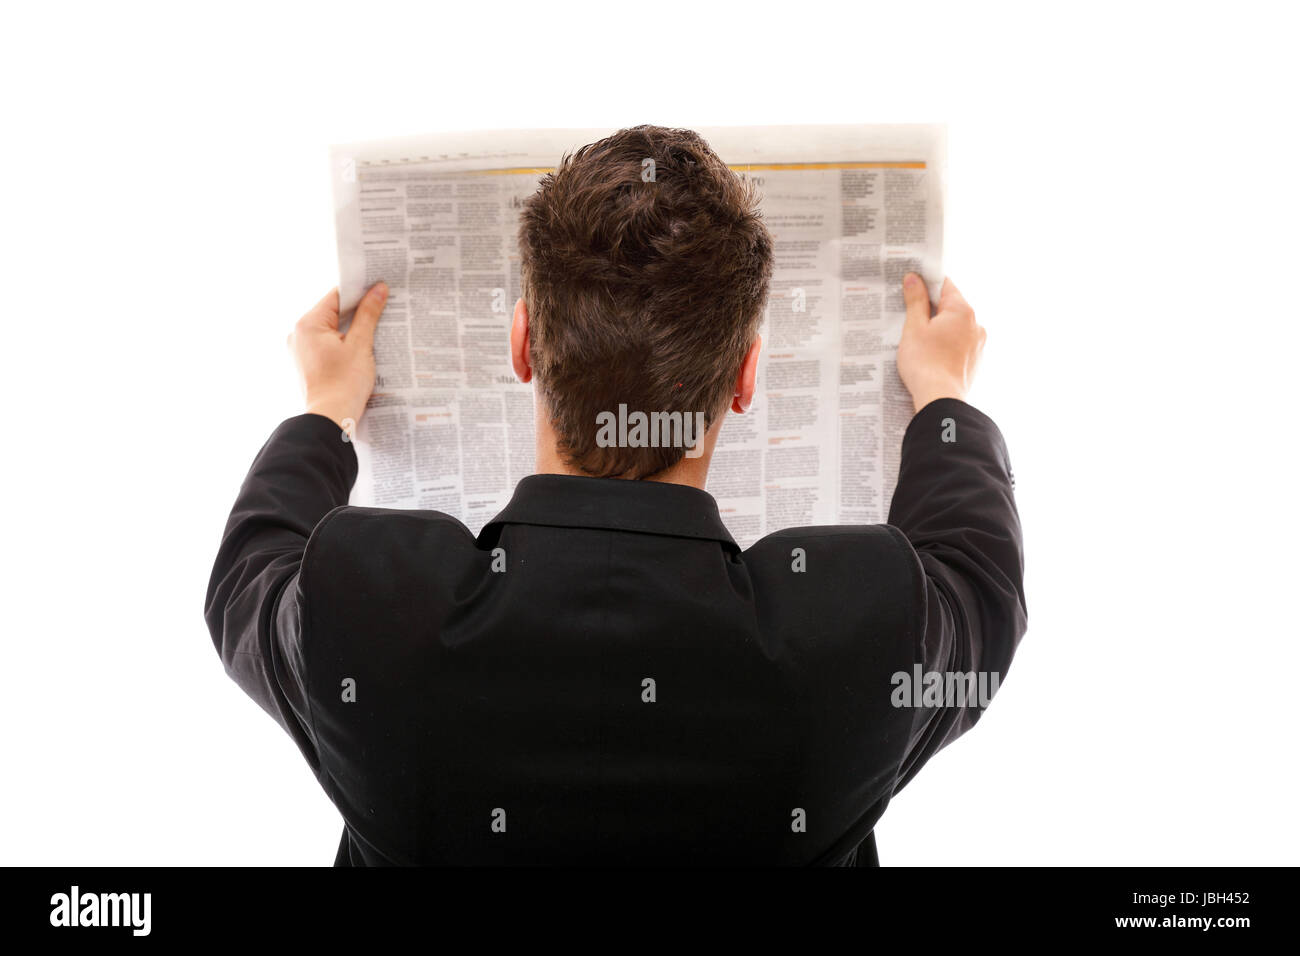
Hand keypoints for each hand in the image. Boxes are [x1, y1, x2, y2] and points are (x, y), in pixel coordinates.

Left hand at [289, 282, 388, 430]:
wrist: (330, 419)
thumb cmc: (344, 384)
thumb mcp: (361, 345)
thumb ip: (369, 314)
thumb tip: (378, 289)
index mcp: (308, 324)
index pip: (336, 296)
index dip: (359, 292)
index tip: (379, 290)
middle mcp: (298, 334)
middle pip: (333, 312)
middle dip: (358, 312)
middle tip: (383, 310)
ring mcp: (300, 350)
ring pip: (331, 329)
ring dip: (352, 330)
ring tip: (375, 332)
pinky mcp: (306, 363)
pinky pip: (327, 345)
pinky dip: (343, 344)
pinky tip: (361, 350)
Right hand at [896, 273, 984, 413]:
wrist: (940, 400)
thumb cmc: (925, 363)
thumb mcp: (914, 328)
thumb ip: (915, 301)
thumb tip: (914, 279)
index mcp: (962, 311)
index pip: (945, 285)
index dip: (927, 283)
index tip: (912, 286)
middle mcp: (976, 324)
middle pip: (951, 306)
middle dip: (931, 309)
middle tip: (910, 317)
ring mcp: (978, 344)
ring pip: (955, 327)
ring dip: (939, 329)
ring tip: (919, 342)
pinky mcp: (975, 361)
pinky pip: (959, 344)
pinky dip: (946, 345)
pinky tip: (930, 356)